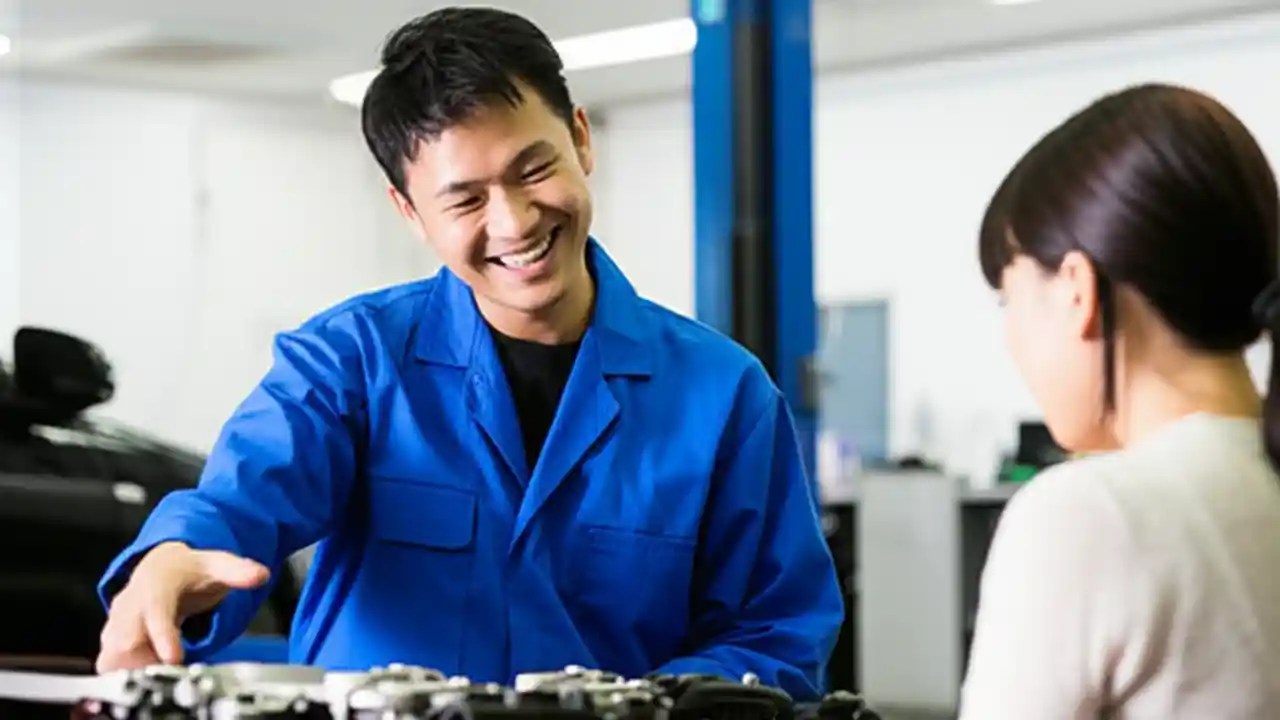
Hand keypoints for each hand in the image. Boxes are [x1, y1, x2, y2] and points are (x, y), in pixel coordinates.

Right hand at [95, 542, 269, 672]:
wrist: (161, 566)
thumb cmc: (187, 569)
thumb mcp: (217, 564)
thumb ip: (238, 571)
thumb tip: (260, 574)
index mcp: (156, 583)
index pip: (156, 611)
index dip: (163, 635)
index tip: (174, 658)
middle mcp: (131, 602)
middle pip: (126, 638)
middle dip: (146, 658)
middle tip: (172, 670)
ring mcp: (118, 620)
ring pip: (114, 653)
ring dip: (136, 666)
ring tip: (163, 668)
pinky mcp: (112, 637)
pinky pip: (112, 660)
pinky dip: (128, 669)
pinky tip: (149, 668)